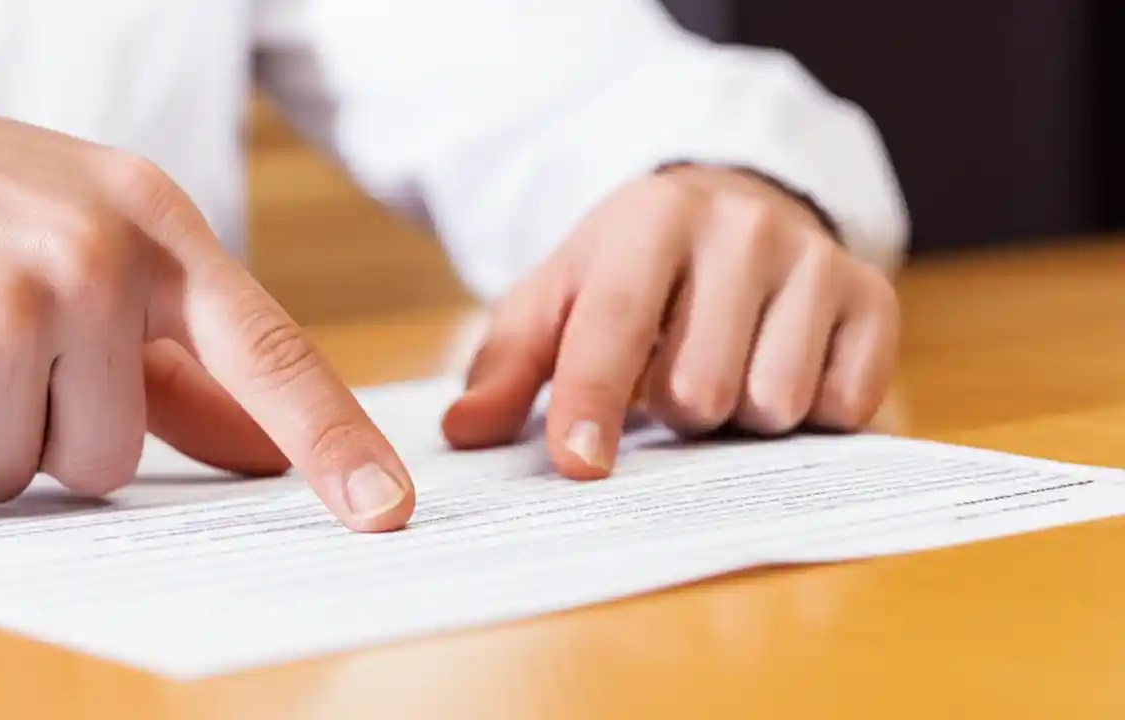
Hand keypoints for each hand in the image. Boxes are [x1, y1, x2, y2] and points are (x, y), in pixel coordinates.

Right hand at [0, 73, 412, 529]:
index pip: (269, 353)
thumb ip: (185, 363)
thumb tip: (269, 457)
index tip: (386, 509)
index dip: (333, 440)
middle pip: (110, 459)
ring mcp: (5, 308)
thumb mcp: (96, 247)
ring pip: (23, 478)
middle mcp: (94, 261)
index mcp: (157, 228)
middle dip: (46, 428)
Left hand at [442, 164, 897, 476]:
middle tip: (672, 380)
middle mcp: (744, 228)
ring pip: (773, 404)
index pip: (618, 324)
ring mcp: (818, 260)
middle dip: (676, 411)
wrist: (733, 212)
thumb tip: (465, 433)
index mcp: (653, 218)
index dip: (593, 401)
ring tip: (726, 369)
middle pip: (701, 388)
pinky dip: (807, 413)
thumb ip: (508, 365)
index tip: (579, 465)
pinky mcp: (875, 298)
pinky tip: (781, 367)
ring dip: (740, 416)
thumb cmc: (633, 272)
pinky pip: (842, 406)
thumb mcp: (560, 298)